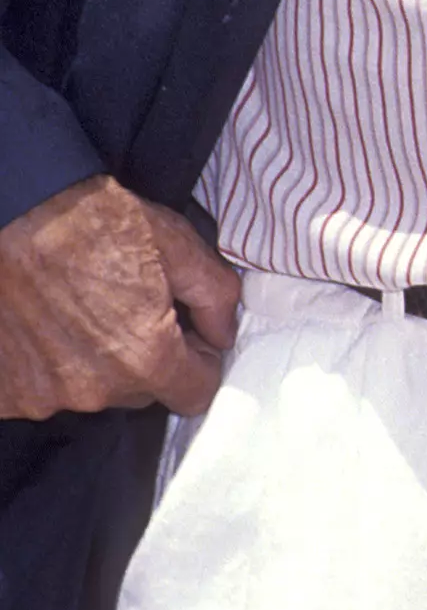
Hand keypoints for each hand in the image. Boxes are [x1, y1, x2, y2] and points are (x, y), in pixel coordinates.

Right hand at [0, 176, 240, 417]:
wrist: (10, 213)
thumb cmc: (90, 221)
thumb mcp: (175, 243)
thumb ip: (216, 296)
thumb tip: (223, 334)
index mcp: (146, 359)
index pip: (195, 394)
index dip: (198, 361)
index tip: (185, 332)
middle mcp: (95, 390)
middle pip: (142, 393)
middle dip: (145, 359)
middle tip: (124, 307)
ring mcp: (44, 397)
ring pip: (91, 391)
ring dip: (92, 363)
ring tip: (76, 309)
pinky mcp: (6, 395)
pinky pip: (42, 392)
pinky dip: (46, 367)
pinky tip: (41, 325)